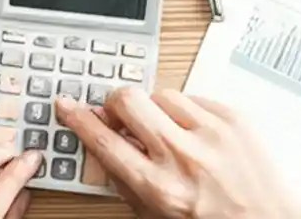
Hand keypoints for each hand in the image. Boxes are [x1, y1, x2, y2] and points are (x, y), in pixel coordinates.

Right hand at [56, 88, 300, 218]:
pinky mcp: (232, 118)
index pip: (105, 141)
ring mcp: (210, 133)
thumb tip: (103, 146)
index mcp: (159, 187)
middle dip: (116, 102)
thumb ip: (126, 180)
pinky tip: (193, 132)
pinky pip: (192, 97)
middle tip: (118, 113)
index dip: (79, 119)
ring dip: (154, 108)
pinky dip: (186, 111)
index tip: (68, 106)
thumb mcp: (156, 214)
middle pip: (128, 101)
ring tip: (165, 129)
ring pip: (160, 93)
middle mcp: (183, 157)